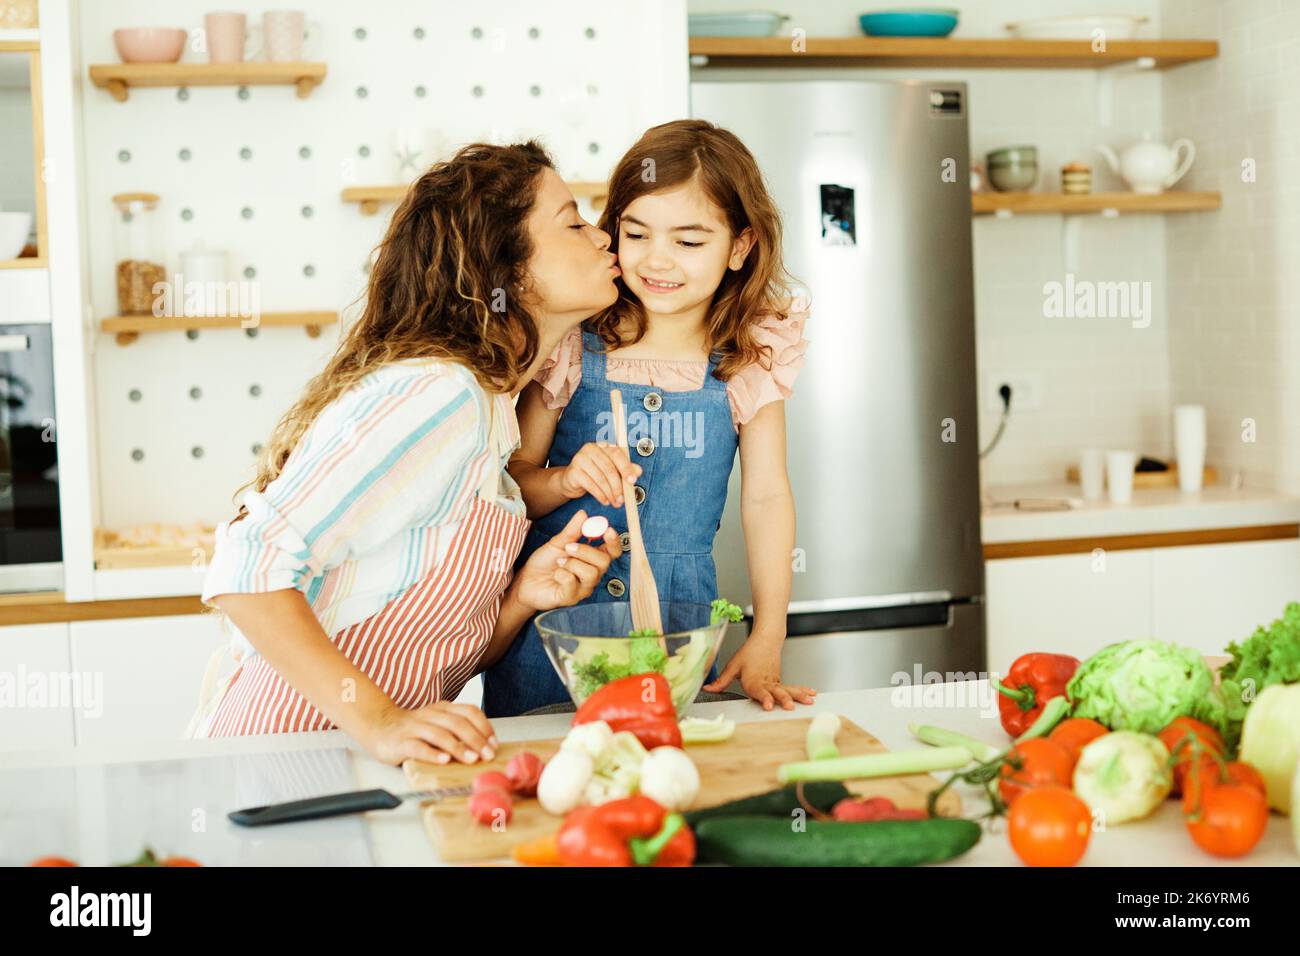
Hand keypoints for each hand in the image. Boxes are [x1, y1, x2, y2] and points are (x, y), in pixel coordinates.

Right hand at [364, 700, 497, 766]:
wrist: (379, 726)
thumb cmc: (413, 729)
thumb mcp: (437, 723)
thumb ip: (457, 730)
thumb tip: (484, 747)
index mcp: (442, 708)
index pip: (469, 711)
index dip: (484, 727)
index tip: (494, 744)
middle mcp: (430, 714)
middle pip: (457, 723)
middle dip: (476, 740)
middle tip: (488, 755)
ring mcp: (415, 727)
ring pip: (440, 734)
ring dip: (459, 747)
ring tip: (472, 759)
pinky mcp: (400, 742)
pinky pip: (418, 747)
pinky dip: (433, 754)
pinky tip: (444, 761)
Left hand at [511, 509, 620, 612]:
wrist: (526, 580)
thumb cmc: (545, 562)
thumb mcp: (557, 543)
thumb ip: (572, 530)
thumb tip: (584, 514)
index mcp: (592, 559)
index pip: (612, 552)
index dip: (614, 541)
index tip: (608, 530)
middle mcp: (592, 574)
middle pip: (604, 562)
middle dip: (586, 551)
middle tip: (569, 547)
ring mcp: (583, 588)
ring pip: (591, 574)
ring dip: (572, 563)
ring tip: (559, 561)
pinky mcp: (571, 598)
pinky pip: (573, 584)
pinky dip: (562, 574)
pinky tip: (556, 574)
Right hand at [558, 441, 640, 506]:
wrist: (572, 480)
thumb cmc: (595, 473)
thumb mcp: (612, 470)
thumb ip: (626, 469)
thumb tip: (638, 471)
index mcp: (603, 446)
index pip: (617, 454)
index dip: (626, 467)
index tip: (633, 481)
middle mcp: (590, 449)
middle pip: (609, 468)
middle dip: (618, 486)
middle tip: (623, 499)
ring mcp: (580, 459)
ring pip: (600, 478)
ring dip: (610, 493)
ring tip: (615, 503)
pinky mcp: (573, 472)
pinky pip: (590, 485)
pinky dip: (600, 495)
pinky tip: (605, 501)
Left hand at [703, 636, 816, 711]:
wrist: (766, 639)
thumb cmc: (749, 653)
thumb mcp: (733, 666)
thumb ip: (722, 681)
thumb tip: (707, 689)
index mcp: (753, 680)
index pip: (758, 691)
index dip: (763, 698)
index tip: (768, 705)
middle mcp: (766, 682)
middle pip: (776, 691)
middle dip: (782, 699)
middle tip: (789, 706)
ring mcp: (775, 681)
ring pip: (788, 689)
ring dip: (798, 695)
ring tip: (807, 701)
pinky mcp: (781, 681)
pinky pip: (793, 687)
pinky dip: (803, 691)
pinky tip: (812, 694)